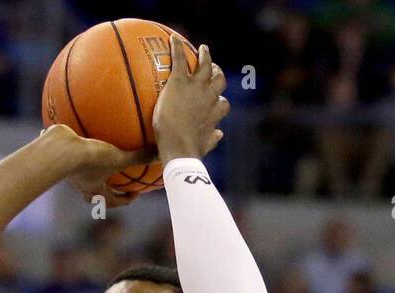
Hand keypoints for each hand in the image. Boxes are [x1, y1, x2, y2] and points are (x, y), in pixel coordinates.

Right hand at [41, 123, 154, 207]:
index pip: (113, 201)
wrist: (58, 150)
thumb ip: (139, 157)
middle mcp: (81, 184)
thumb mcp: (118, 158)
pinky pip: (73, 152)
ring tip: (99, 158)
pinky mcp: (63, 157)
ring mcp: (70, 172)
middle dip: (104, 191)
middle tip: (114, 183)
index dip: (126, 200)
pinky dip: (79, 146)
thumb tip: (161, 154)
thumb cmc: (88, 160)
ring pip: (83, 175)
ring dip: (92, 170)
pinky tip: (83, 131)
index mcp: (95, 190)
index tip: (135, 193)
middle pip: (94, 194)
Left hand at [152, 36, 228, 165]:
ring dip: (205, 57)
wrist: (180, 148)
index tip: (216, 98)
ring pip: (205, 66)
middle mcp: (210, 97)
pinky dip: (177, 48)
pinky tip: (173, 39)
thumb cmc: (190, 152)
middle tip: (212, 68)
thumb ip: (211, 139)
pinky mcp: (180, 83)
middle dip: (217, 73)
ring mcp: (196, 88)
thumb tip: (219, 135)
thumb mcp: (205, 146)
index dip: (218, 100)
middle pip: (219, 80)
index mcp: (215, 112)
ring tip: (203, 50)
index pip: (221, 104)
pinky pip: (180, 61)